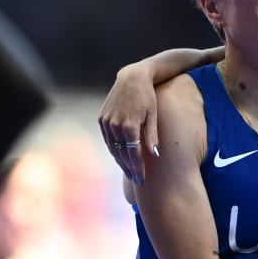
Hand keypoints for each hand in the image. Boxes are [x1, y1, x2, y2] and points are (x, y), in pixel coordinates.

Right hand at [98, 63, 158, 182]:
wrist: (132, 79)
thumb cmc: (148, 97)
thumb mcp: (153, 116)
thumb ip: (152, 136)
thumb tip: (155, 156)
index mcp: (129, 126)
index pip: (133, 153)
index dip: (137, 167)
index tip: (142, 178)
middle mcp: (114, 125)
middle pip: (121, 153)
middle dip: (129, 167)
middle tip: (137, 180)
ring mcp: (106, 122)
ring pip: (112, 148)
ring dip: (120, 160)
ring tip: (130, 171)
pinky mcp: (102, 119)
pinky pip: (108, 139)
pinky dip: (114, 149)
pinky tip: (121, 157)